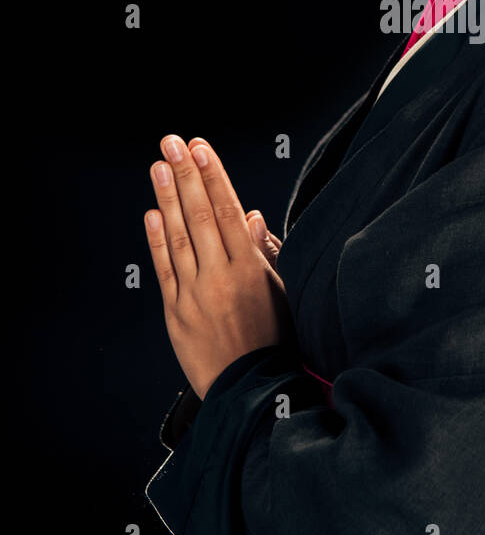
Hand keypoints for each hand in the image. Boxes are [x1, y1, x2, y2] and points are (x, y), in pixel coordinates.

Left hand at [145, 133, 291, 400]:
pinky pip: (164, 269)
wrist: (251, 391)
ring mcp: (194, 295)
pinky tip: (153, 214)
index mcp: (250, 270)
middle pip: (200, 215)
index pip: (227, 211)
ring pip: (179, 236)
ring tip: (159, 166)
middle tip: (173, 142)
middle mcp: (219, 278)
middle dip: (185, 175)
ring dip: (168, 197)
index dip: (213, 176)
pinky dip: (157, 240)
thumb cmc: (275, 340)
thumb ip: (262, 252)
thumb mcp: (281, 291)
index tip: (201, 148)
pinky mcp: (175, 313)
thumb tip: (248, 215)